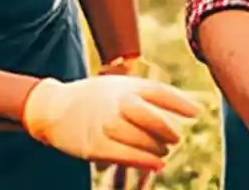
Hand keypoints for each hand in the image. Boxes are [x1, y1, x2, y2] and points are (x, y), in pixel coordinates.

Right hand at [20, 75, 199, 169]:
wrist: (51, 107)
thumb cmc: (91, 97)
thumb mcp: (115, 84)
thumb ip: (141, 91)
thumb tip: (175, 103)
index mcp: (124, 85)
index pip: (159, 92)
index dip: (180, 103)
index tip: (197, 113)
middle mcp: (116, 103)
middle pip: (153, 119)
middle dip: (169, 130)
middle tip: (176, 137)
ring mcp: (105, 124)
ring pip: (142, 140)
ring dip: (157, 148)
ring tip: (162, 151)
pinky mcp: (95, 145)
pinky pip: (126, 155)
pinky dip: (146, 160)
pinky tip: (158, 163)